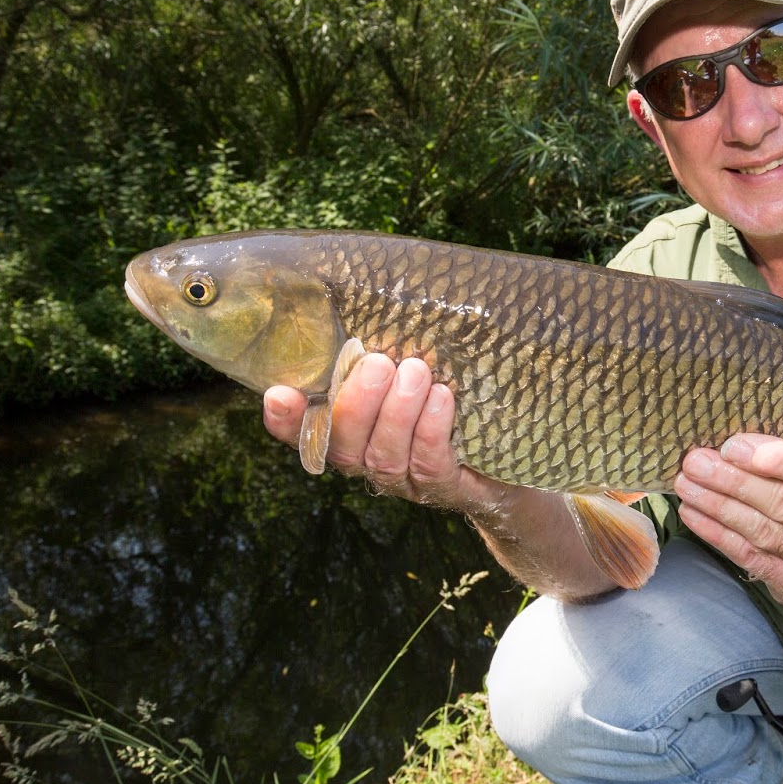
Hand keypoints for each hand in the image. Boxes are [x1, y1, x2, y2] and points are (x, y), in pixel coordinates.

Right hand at [262, 353, 500, 512]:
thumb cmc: (447, 398)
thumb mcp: (412, 372)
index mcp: (351, 430)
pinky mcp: (443, 486)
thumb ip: (386, 351)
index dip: (286, 420)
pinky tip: (442, 398)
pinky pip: (428, 463)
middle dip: (356, 402)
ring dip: (397, 411)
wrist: (503, 455)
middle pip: (343, 444)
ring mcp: (404, 478)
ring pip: (384, 454)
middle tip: (378, 364)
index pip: (304, 433)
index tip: (278, 393)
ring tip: (416, 371)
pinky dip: (431, 429)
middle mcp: (368, 459)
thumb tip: (376, 297)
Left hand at [674, 433, 782, 624]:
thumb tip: (743, 440)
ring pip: (763, 531)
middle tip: (698, 461)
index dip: (780, 459)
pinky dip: (718, 534)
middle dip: (734, 480)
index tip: (736, 445)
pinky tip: (695, 513)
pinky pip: (752, 557)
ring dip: (718, 504)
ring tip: (687, 482)